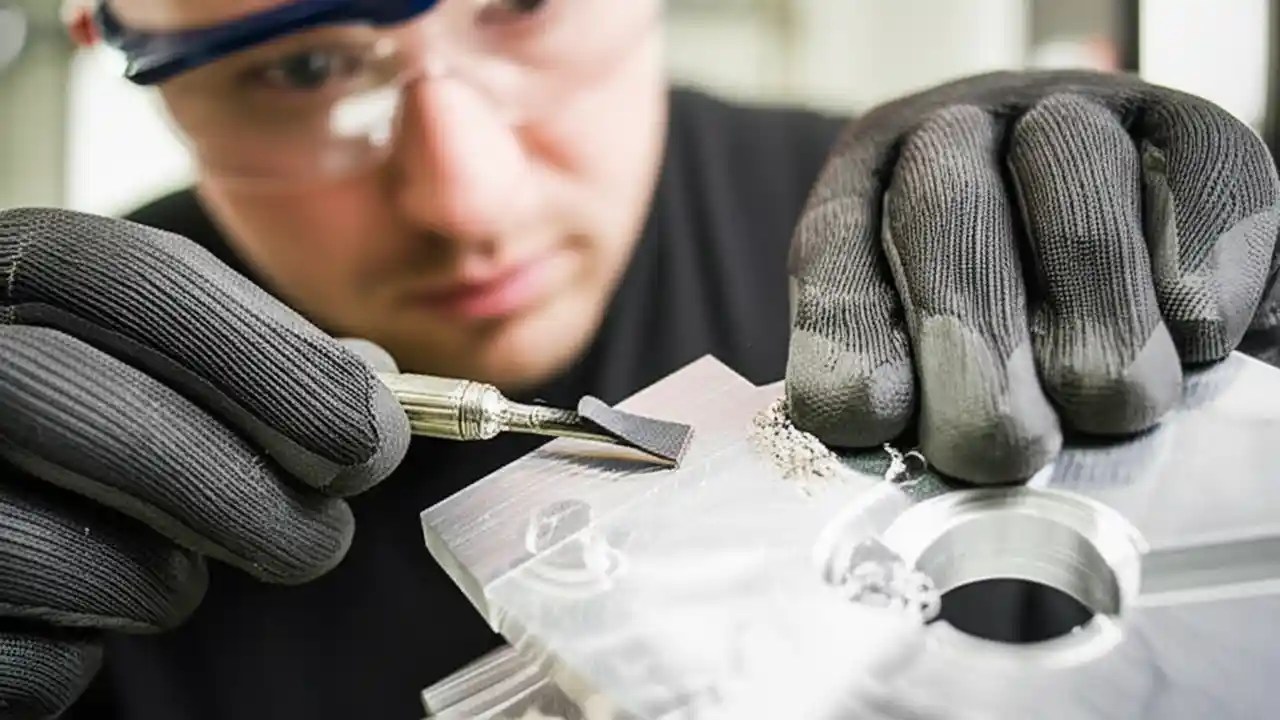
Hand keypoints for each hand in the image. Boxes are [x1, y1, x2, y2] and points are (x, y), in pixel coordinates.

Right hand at [0, 208, 408, 717]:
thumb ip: (254, 361)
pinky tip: (89, 615)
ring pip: (67, 549)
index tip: (369, 429)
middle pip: (93, 403)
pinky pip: (36, 656)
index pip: (124, 274)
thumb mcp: (153, 368)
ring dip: (170, 579)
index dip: (263, 352)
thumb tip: (370, 381)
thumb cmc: (81, 444)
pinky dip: (91, 647)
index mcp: (4, 279)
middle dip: (241, 483)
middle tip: (324, 534)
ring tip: (184, 571)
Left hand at [786, 70, 1279, 482]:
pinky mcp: (1188, 126)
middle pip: (948, 223)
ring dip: (1098, 335)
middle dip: (976, 357)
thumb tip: (900, 448)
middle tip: (1006, 449)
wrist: (1148, 253)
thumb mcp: (928, 366)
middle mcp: (959, 134)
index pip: (833, 251)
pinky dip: (1192, 289)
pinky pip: (1195, 197)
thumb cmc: (1015, 338)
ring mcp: (1075, 116)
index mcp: (868, 190)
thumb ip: (905, 396)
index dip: (852, 338)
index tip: (877, 421)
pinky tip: (1190, 341)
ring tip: (1112, 406)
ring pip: (1075, 213)